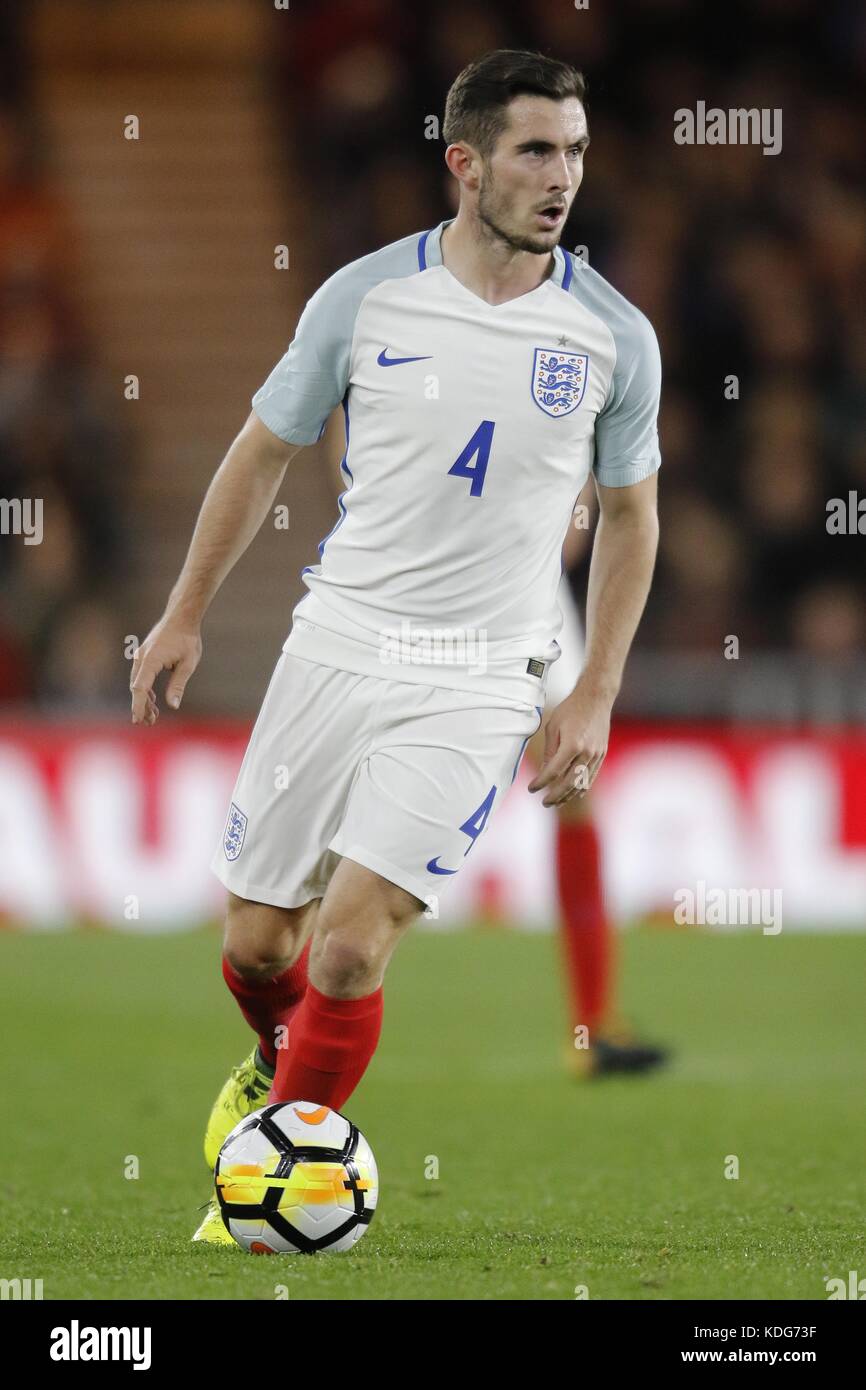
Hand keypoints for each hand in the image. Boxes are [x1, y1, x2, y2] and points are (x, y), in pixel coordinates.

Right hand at [130, 616, 201, 724]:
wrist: (181, 617)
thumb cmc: (187, 639)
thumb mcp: (188, 664)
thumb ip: (178, 684)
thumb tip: (173, 705)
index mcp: (150, 660)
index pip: (139, 687)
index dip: (138, 705)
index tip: (138, 720)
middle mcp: (141, 658)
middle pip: (136, 688)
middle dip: (141, 707)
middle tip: (150, 723)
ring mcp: (141, 656)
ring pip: (138, 683)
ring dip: (144, 699)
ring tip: (153, 716)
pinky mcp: (145, 656)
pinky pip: (141, 676)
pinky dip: (146, 689)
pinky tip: (153, 700)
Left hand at [527, 679, 611, 806]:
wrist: (596, 698)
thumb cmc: (571, 709)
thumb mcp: (553, 727)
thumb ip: (549, 751)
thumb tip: (544, 771)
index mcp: (571, 745)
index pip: (553, 771)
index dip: (541, 783)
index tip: (531, 788)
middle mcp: (586, 753)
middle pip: (568, 783)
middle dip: (555, 796)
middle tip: (544, 802)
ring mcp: (596, 755)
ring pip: (582, 783)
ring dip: (568, 795)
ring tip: (556, 802)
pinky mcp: (602, 754)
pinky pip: (592, 776)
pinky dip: (582, 787)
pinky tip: (574, 794)